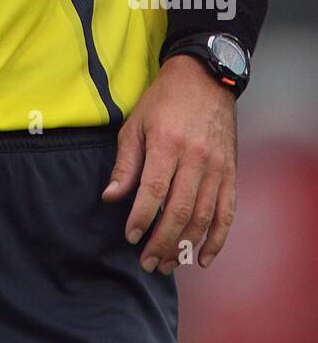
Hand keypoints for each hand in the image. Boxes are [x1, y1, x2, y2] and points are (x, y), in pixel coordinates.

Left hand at [101, 53, 236, 273]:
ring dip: (186, 246)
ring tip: (168, 263)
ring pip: (203, 217)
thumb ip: (125, 163)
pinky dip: (216, 239)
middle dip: (162, 242)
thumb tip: (111, 197)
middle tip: (147, 262)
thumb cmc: (164, 100)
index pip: (154, 190)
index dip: (142, 217)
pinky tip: (203, 258)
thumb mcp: (136, 124)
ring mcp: (217, 167)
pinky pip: (226, 213)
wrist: (205, 79)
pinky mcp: (230, 173)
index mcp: (167, 143)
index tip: (131, 237)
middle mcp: (195, 158)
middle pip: (180, 211)